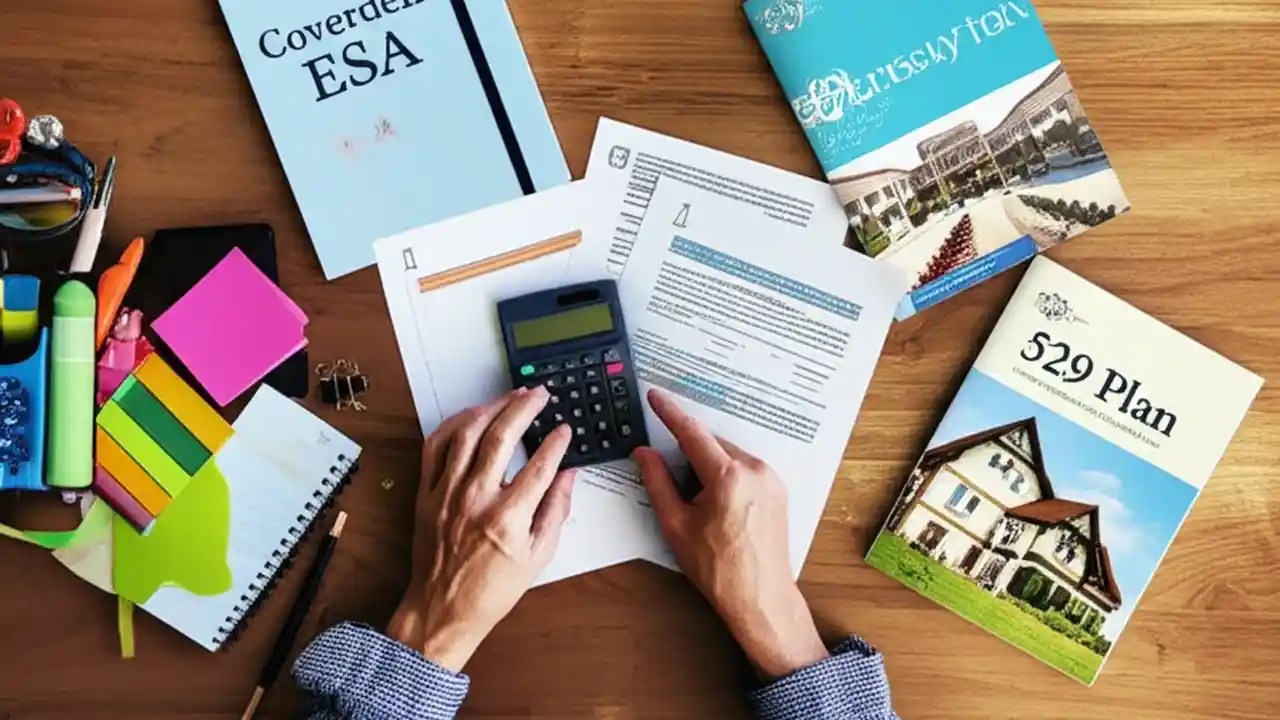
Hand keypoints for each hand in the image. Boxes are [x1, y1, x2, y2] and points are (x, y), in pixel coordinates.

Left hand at [388, 387, 575, 670]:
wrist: (442, 610)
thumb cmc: (491, 591)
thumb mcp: (538, 556)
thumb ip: (556, 511)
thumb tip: (569, 476)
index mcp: (507, 519)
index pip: (540, 465)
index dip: (556, 442)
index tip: (564, 429)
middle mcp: (476, 500)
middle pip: (501, 437)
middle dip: (524, 407)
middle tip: (539, 394)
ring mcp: (447, 494)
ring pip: (467, 433)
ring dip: (491, 408)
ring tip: (510, 396)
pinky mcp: (427, 494)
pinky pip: (436, 447)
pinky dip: (453, 424)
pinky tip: (471, 414)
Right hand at [632, 389, 827, 679]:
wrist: (760, 597)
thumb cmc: (718, 569)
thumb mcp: (676, 525)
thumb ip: (657, 482)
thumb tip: (643, 453)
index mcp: (728, 477)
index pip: (691, 432)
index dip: (669, 412)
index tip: (655, 396)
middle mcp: (754, 470)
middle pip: (710, 444)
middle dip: (688, 455)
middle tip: (676, 487)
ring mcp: (770, 478)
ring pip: (728, 455)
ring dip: (708, 467)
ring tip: (701, 506)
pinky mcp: (778, 488)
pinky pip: (745, 468)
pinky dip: (726, 476)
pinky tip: (719, 506)